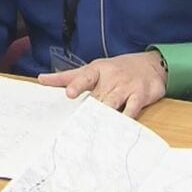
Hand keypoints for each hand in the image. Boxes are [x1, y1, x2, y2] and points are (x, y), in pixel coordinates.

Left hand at [37, 51, 167, 117]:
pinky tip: (119, 127)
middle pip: (98, 96)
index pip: (85, 77)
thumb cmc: (115, 69)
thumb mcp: (91, 69)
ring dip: (104, 115)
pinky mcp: (140, 95)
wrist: (150, 64)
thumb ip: (67, 77)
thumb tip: (41, 79)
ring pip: (113, 103)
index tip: (70, 94)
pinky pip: (133, 108)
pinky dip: (126, 118)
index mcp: (97, 70)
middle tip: (77, 122)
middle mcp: (111, 78)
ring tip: (95, 127)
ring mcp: (126, 87)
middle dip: (89, 109)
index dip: (77, 85)